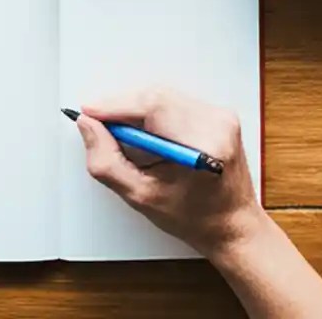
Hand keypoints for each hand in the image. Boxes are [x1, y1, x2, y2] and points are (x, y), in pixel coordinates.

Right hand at [73, 87, 264, 257]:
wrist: (233, 224)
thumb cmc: (194, 218)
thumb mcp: (141, 197)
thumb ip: (107, 162)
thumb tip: (88, 127)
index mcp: (203, 146)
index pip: (152, 107)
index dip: (115, 106)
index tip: (89, 113)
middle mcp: (217, 124)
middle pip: (156, 97)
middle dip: (122, 107)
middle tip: (100, 126)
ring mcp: (221, 116)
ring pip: (164, 97)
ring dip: (137, 110)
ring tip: (123, 136)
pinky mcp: (219, 115)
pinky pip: (176, 102)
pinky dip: (154, 113)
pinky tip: (147, 135)